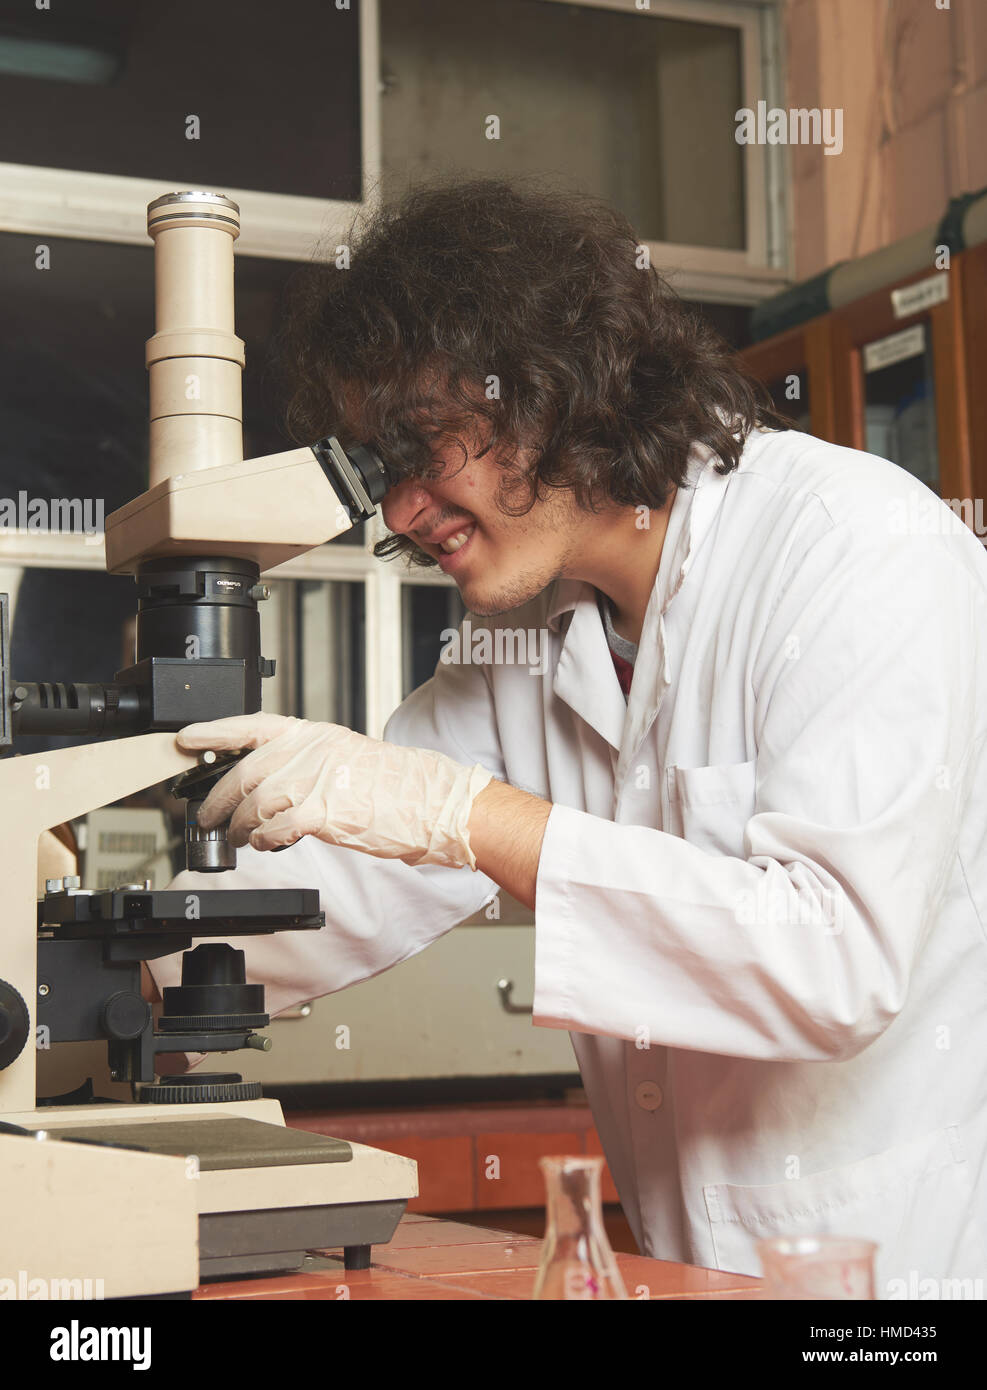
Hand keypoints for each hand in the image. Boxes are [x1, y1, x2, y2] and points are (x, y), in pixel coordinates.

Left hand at [176, 713, 493, 868]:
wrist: (429, 802)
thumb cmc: (392, 785)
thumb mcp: (342, 756)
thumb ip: (302, 762)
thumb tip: (262, 783)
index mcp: (313, 733)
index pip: (250, 726)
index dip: (213, 733)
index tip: (185, 740)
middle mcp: (310, 751)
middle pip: (243, 773)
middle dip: (217, 800)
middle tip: (206, 818)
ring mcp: (315, 780)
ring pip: (253, 805)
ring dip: (239, 828)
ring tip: (239, 839)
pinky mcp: (322, 812)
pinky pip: (274, 829)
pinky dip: (264, 841)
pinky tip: (267, 845)